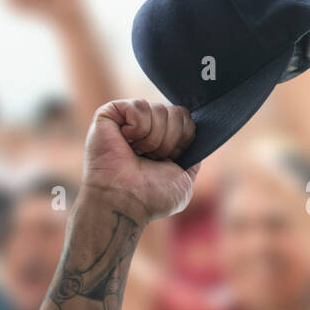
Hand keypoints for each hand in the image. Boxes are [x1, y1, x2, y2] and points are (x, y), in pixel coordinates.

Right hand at [82, 100, 198, 220]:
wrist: (124, 203)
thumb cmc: (151, 198)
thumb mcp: (184, 180)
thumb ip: (194, 158)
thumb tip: (200, 139)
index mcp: (162, 139)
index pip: (186, 118)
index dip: (183, 139)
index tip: (169, 160)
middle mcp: (146, 126)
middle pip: (176, 112)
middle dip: (169, 141)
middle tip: (150, 159)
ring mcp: (127, 119)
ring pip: (159, 109)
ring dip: (153, 139)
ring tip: (136, 154)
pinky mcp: (109, 113)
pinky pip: (139, 106)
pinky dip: (137, 128)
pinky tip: (126, 142)